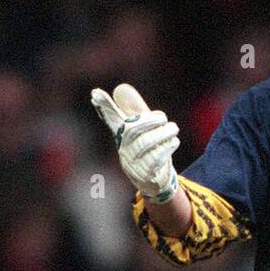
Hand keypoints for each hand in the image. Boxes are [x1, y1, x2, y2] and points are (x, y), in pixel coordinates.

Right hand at [90, 82, 178, 201]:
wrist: (155, 182)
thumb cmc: (148, 151)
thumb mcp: (143, 130)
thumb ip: (135, 110)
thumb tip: (121, 88)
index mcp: (122, 135)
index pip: (111, 118)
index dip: (105, 106)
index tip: (95, 92)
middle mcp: (124, 149)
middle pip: (132, 129)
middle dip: (149, 120)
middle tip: (164, 118)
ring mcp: (133, 163)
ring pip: (146, 143)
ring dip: (163, 133)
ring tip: (173, 128)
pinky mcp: (144, 175)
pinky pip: (154, 159)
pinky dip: (166, 147)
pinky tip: (173, 142)